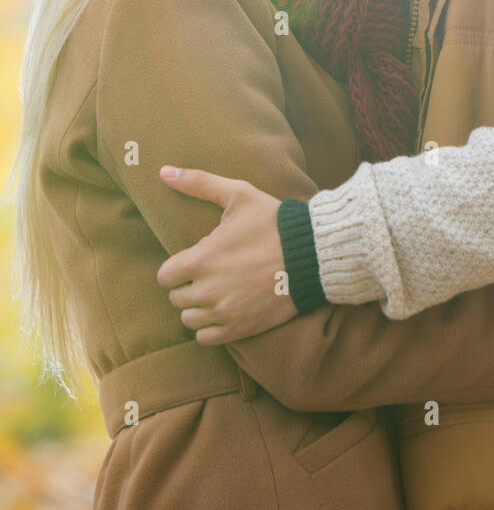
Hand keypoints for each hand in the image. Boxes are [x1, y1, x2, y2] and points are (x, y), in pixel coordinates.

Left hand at [156, 167, 297, 344]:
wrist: (313, 254)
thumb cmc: (274, 222)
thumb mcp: (238, 194)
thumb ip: (198, 183)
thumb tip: (164, 171)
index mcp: (199, 260)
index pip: (164, 276)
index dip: (176, 267)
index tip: (194, 261)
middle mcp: (206, 291)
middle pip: (176, 298)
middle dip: (188, 286)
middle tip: (208, 274)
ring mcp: (223, 313)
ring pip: (189, 319)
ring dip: (197, 307)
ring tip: (215, 292)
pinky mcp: (240, 328)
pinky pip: (206, 338)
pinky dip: (210, 328)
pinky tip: (223, 310)